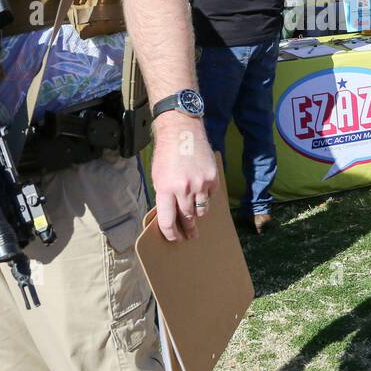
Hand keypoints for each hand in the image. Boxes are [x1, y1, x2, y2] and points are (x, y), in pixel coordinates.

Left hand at [149, 113, 217, 241]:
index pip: (168, 222)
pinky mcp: (212, 178)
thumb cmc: (166, 154)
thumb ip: (164, 197)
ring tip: (196, 214)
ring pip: (202, 210)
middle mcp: (183, 189)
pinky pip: (210, 195)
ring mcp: (200, 183)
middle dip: (188, 229)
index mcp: (165, 189)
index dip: (171, 234)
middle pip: (187, 218)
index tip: (175, 238)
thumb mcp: (158, 176)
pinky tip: (201, 190)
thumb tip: (171, 215)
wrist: (182, 132)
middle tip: (190, 236)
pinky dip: (206, 196)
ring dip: (198, 213)